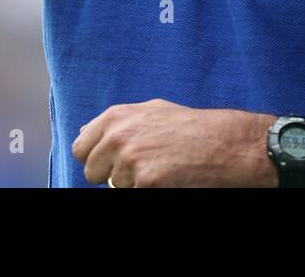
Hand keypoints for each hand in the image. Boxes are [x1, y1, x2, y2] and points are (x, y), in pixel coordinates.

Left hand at [72, 98, 274, 186]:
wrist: (223, 143)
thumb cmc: (189, 127)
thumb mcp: (149, 112)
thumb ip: (115, 122)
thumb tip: (85, 131)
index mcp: (115, 117)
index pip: (81, 149)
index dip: (96, 159)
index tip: (113, 161)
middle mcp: (117, 135)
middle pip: (91, 172)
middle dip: (110, 175)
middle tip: (140, 168)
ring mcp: (130, 159)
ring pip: (114, 187)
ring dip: (133, 183)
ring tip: (161, 168)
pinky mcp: (145, 181)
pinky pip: (133, 193)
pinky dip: (149, 190)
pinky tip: (167, 178)